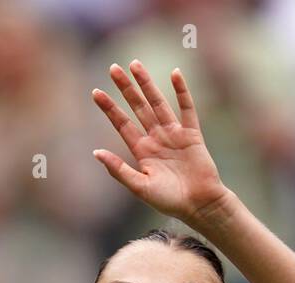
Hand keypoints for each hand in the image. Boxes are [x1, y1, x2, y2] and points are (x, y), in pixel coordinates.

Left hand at [91, 62, 228, 225]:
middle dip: (125, 88)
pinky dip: (182, 92)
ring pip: (158, 103)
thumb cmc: (169, 201)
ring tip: (135, 65)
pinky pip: (187, 109)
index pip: (122, 124)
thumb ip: (119, 170)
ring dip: (147, 84)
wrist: (199, 206)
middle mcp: (156, 138)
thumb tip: (96, 153)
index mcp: (141, 151)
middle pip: (138, 107)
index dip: (109, 108)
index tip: (95, 92)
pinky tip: (176, 74)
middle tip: (113, 68)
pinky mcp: (192, 134)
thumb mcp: (140, 187)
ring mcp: (174, 134)